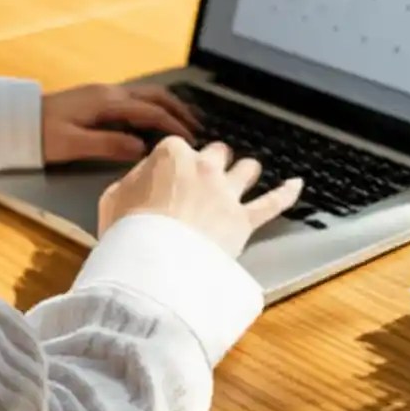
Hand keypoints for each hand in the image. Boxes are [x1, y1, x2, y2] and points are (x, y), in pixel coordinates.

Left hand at [42, 83, 199, 163]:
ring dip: (169, 105)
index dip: (173, 125)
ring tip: (185, 119)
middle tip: (198, 126)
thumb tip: (142, 147)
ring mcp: (103, 94)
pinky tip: (156, 118)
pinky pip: (136, 98)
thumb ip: (109, 145)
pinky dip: (154, 106)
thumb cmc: (40, 135)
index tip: (191, 140)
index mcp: (106, 102)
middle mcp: (109, 93)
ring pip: (146, 94)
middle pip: (154, 95)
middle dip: (179, 109)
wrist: (13, 120)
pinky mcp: (98, 99)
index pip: (150, 111)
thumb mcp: (73, 144)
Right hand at [98, 138, 302, 256]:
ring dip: (245, 171)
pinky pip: (273, 202)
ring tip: (245, 174)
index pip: (175, 148)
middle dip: (212, 161)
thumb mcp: (113, 199)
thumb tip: (141, 179)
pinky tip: (296, 184)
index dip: (171, 163)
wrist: (155, 262)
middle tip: (205, 174)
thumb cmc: (128, 231)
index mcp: (172, 156)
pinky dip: (286, 193)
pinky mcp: (244, 220)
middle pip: (216, 153)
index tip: (166, 177)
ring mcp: (227, 192)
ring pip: (246, 169)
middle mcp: (204, 167)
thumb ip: (131, 182)